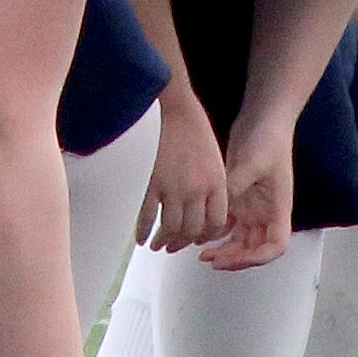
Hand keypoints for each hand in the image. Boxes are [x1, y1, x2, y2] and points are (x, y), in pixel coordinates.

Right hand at [139, 89, 231, 252]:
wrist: (176, 111)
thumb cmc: (195, 130)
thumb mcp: (215, 160)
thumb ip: (213, 186)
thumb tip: (204, 210)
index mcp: (217, 183)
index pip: (216, 222)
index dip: (207, 236)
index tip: (198, 238)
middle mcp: (197, 190)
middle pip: (193, 229)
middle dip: (183, 242)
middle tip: (175, 245)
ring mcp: (174, 188)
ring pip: (171, 228)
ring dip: (164, 241)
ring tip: (158, 245)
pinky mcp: (153, 183)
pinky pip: (147, 216)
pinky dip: (143, 230)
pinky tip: (141, 237)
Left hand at [200, 121, 293, 269]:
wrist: (264, 117)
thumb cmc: (268, 138)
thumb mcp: (251, 163)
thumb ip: (234, 187)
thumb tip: (218, 206)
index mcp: (279, 208)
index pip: (275, 246)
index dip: (258, 258)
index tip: (235, 258)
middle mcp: (267, 212)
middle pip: (254, 248)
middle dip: (234, 258)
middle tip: (211, 260)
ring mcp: (253, 206)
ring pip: (239, 239)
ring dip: (224, 249)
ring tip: (202, 253)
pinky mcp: (239, 197)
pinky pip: (228, 224)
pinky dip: (216, 232)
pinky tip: (200, 233)